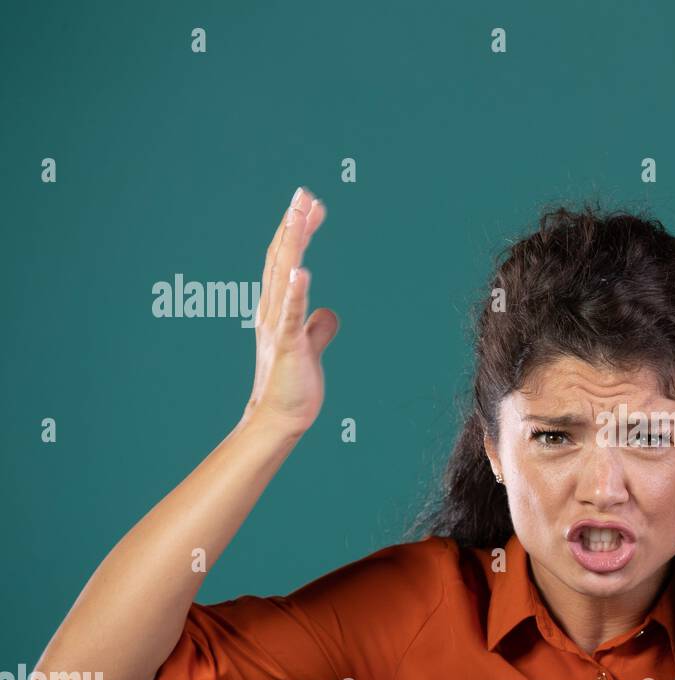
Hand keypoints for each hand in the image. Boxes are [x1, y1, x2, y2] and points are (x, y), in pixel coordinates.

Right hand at [240, 186, 337, 437]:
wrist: (279, 419)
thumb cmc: (293, 386)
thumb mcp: (311, 348)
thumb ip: (319, 328)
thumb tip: (330, 314)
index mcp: (279, 308)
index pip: (286, 260)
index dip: (298, 231)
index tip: (312, 205)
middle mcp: (273, 310)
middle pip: (281, 258)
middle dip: (293, 225)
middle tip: (304, 194)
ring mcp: (278, 327)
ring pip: (283, 276)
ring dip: (292, 245)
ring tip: (299, 215)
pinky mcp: (289, 346)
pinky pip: (292, 314)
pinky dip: (295, 291)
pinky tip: (301, 270)